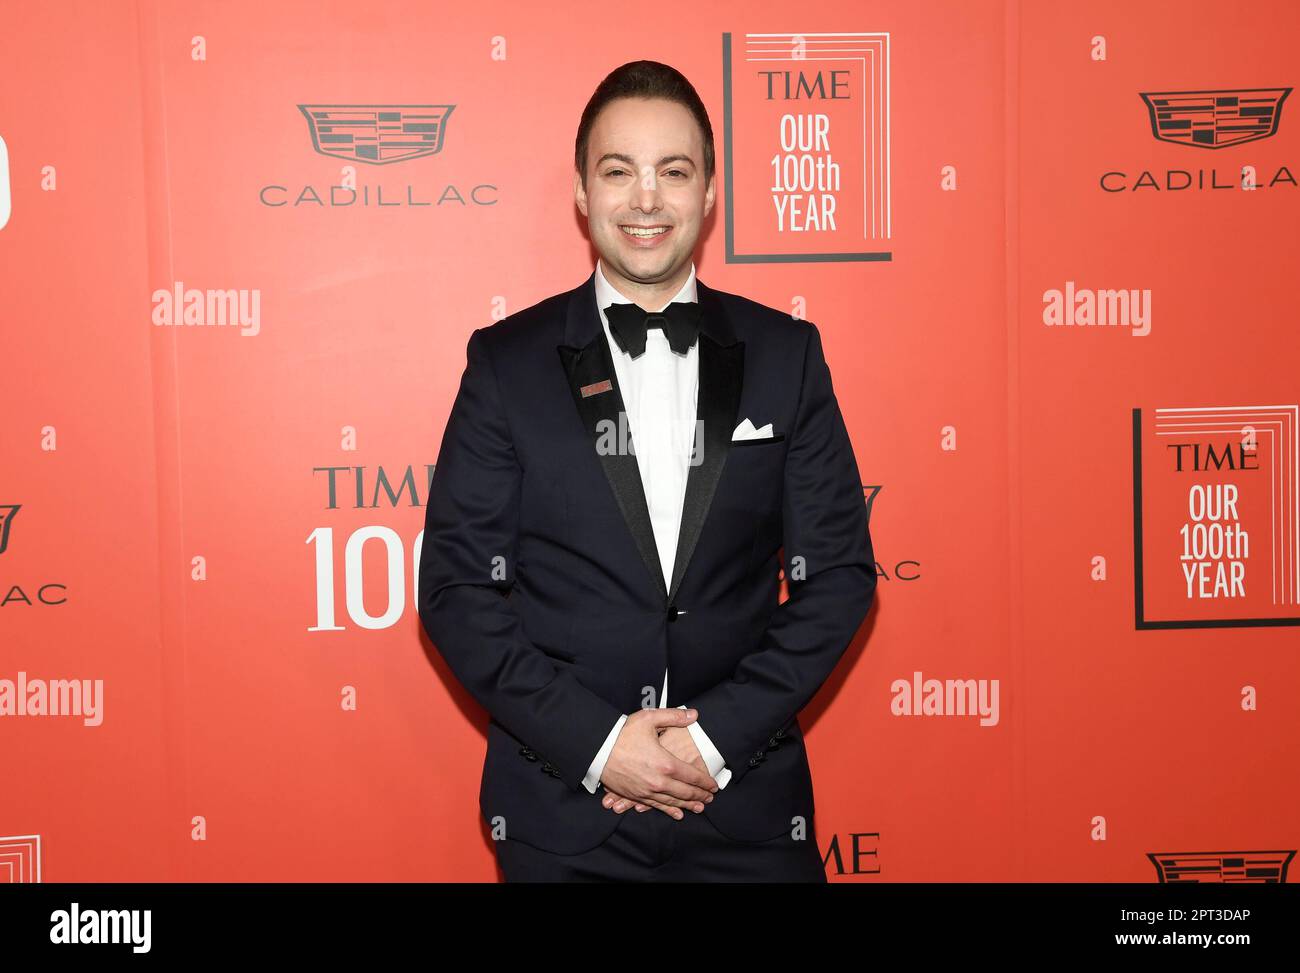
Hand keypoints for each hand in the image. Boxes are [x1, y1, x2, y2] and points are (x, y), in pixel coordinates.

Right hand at [598, 708, 717, 819]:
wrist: (597, 749)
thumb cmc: (622, 733)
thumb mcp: (649, 719)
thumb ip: (673, 717)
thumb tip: (694, 715)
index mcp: (665, 763)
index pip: (692, 776)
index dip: (705, 781)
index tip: (714, 785)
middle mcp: (658, 781)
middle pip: (685, 792)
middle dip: (700, 795)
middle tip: (710, 798)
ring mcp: (647, 791)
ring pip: (673, 801)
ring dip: (688, 805)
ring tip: (700, 808)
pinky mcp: (636, 795)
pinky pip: (656, 806)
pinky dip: (669, 810)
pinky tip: (677, 814)